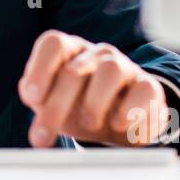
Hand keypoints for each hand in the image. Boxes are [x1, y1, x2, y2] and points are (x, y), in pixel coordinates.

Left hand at [18, 30, 171, 147]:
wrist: (120, 123)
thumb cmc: (79, 108)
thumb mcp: (53, 105)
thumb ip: (38, 99)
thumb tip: (30, 96)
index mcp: (69, 52)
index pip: (54, 44)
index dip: (40, 70)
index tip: (31, 99)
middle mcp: (96, 54)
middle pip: (74, 70)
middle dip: (56, 107)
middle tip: (43, 136)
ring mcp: (124, 67)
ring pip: (110, 71)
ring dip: (94, 104)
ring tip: (89, 124)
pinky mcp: (148, 86)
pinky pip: (143, 90)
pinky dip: (129, 110)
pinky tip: (118, 125)